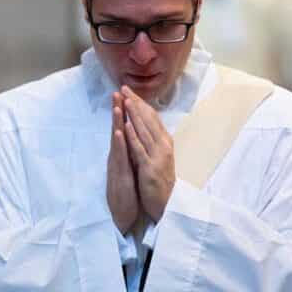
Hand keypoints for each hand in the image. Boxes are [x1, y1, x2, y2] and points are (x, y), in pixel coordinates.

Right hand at [106, 92, 138, 233]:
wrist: (123, 215)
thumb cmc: (126, 192)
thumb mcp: (129, 168)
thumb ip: (128, 153)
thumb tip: (131, 138)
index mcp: (122, 154)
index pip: (123, 129)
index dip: (124, 113)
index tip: (125, 95)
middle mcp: (118, 157)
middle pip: (117, 130)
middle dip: (118, 111)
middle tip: (116, 91)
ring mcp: (117, 165)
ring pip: (116, 141)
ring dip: (116, 123)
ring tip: (117, 106)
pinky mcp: (118, 175)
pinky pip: (119, 158)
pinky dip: (119, 144)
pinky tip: (119, 133)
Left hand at [121, 85, 174, 221]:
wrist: (167, 203)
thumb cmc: (162, 180)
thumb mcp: (160, 156)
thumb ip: (155, 140)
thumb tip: (148, 124)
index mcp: (165, 141)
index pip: (152, 117)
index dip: (140, 103)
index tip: (129, 91)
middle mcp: (163, 145)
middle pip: (148, 120)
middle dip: (135, 103)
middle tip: (124, 88)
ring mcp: (157, 156)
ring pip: (144, 131)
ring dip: (134, 115)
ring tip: (125, 100)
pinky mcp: (149, 168)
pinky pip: (139, 150)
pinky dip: (133, 137)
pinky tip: (125, 126)